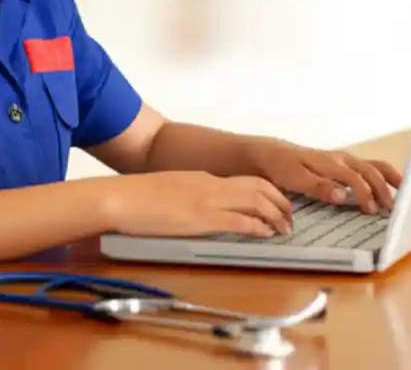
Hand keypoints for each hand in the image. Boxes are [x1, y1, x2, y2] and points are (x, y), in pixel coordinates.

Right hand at [104, 171, 293, 237]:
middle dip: (280, 200)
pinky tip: (266, 233)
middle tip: (289, 216)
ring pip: (256, 200)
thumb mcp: (169, 191)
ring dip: (275, 214)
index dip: (267, 191)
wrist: (120, 197)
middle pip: (258, 186)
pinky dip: (258, 226)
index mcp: (202, 177)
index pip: (245, 180)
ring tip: (285, 228)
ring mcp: (208, 200)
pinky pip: (240, 220)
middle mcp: (211, 184)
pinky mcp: (202, 218)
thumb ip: (188, 196)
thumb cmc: (136, 198)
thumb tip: (196, 209)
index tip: (276, 203)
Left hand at [246, 139, 403, 213]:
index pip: (355, 178)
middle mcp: (342, 159)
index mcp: (331, 163)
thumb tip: (342, 196)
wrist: (275, 155)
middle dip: (384, 189)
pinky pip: (371, 167)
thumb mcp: (295, 180)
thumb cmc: (284, 168)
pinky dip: (385, 176)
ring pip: (375, 166)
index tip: (372, 211)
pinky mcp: (346, 163)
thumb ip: (319, 187)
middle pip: (371, 171)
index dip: (365, 194)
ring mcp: (346, 159)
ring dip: (390, 180)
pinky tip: (392, 187)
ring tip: (405, 194)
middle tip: (392, 209)